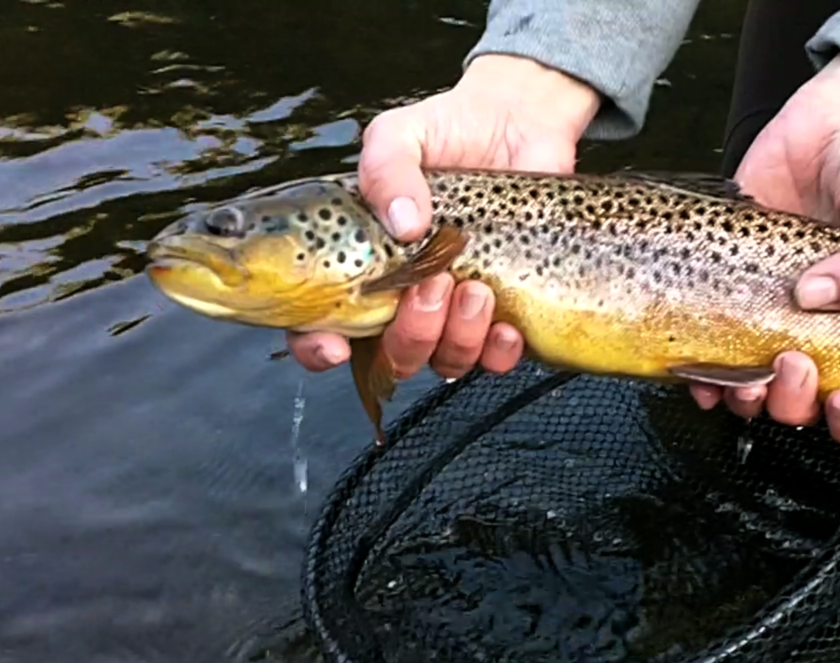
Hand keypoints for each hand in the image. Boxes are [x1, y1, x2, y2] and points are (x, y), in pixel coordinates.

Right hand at [286, 55, 599, 379]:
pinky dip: (499, 351)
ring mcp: (456, 310)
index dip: (318, 347)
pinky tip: (507, 323)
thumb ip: (386, 169)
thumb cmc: (450, 131)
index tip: (336, 345)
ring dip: (457, 336)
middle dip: (410, 333)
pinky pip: (496, 359)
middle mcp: (405, 296)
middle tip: (433, 282)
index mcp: (363, 263)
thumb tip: (403, 224)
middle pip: (392, 356)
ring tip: (477, 287)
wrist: (521, 125)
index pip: (323, 324)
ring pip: (444, 361)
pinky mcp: (506, 312)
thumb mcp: (401, 134)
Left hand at [690, 53, 839, 445]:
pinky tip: (700, 372)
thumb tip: (819, 298)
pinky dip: (701, 372)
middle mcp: (817, 331)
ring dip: (747, 397)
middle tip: (793, 361)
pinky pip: (707, 348)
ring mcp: (768, 312)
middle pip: (800, 403)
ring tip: (746, 375)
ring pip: (752, 387)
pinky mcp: (726, 285)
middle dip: (793, 401)